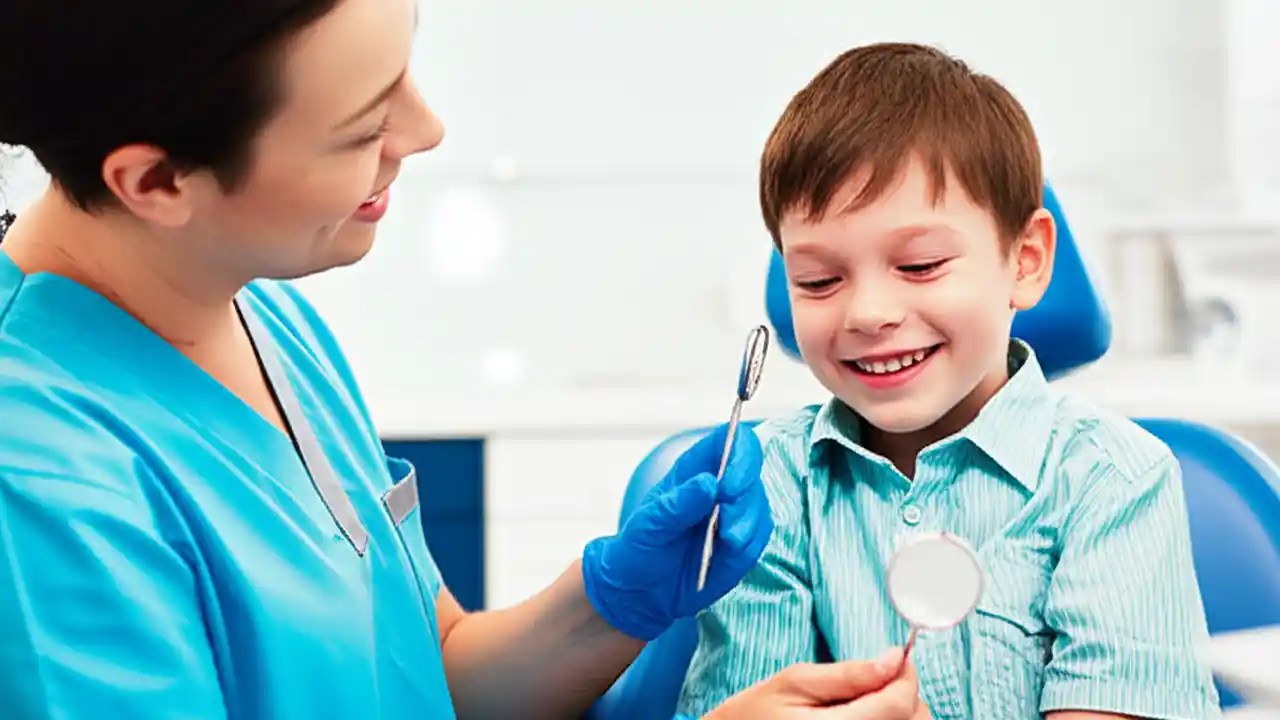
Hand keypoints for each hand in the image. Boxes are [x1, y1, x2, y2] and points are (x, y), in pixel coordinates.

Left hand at [581, 422, 771, 639]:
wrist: (641, 591)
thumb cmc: (639, 549)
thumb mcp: (648, 526)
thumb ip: (677, 505)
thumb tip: (708, 483)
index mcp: (694, 469)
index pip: (729, 440)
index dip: (739, 450)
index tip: (730, 482)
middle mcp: (718, 486)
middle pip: (751, 470)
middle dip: (744, 493)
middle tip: (726, 519)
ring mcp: (733, 513)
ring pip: (760, 504)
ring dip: (747, 524)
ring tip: (726, 541)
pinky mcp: (743, 542)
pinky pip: (760, 536)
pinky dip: (749, 545)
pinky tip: (728, 554)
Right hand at [708, 649, 930, 718]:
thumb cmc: (755, 714)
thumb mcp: (795, 682)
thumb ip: (848, 674)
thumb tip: (895, 658)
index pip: (901, 704)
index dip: (907, 675)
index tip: (898, 659)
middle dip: (906, 696)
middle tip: (880, 680)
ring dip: (900, 715)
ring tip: (869, 703)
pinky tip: (867, 717)